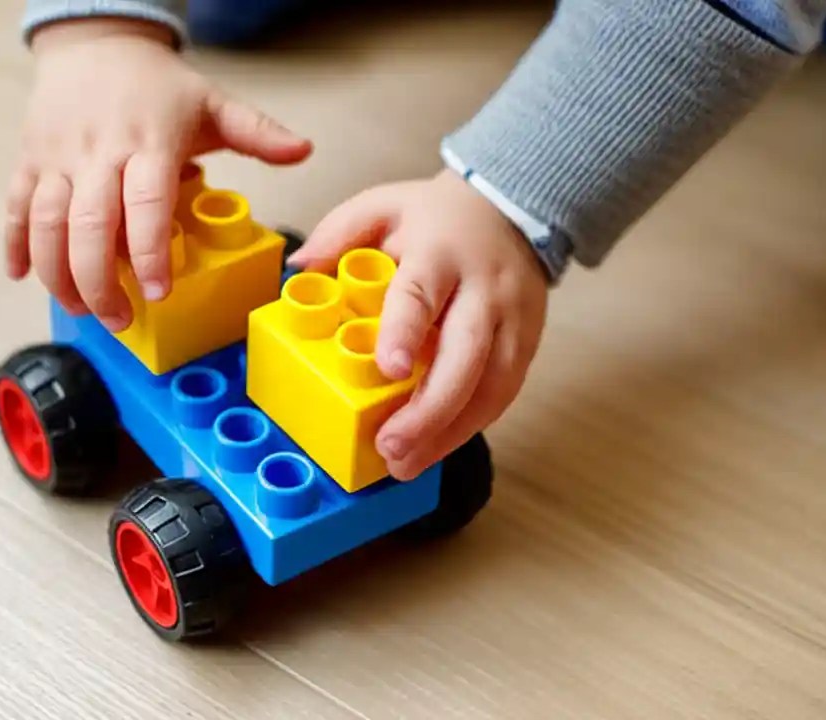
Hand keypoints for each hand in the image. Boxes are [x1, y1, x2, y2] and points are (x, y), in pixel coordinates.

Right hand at [5, 18, 312, 330]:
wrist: (96, 41)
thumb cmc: (159, 84)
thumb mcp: (213, 103)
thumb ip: (257, 133)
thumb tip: (304, 151)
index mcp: (148, 143)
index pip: (145, 203)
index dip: (148, 252)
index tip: (156, 292)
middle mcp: (98, 152)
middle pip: (89, 225)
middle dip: (98, 281)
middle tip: (118, 319)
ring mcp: (58, 157)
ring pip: (47, 223)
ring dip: (58, 274)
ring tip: (80, 309)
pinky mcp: (30, 160)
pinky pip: (15, 207)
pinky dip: (15, 245)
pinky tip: (21, 276)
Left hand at [288, 170, 548, 478]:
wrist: (511, 209)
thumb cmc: (436, 217)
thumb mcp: (381, 206)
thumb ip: (338, 233)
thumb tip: (298, 270)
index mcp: (439, 253)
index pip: (422, 295)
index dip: (406, 332)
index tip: (388, 369)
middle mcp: (483, 290)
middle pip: (465, 355)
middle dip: (430, 409)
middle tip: (391, 447)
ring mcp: (512, 320)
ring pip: (491, 385)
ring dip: (450, 431)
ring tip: (407, 463)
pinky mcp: (527, 344)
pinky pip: (502, 394)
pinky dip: (469, 427)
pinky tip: (435, 449)